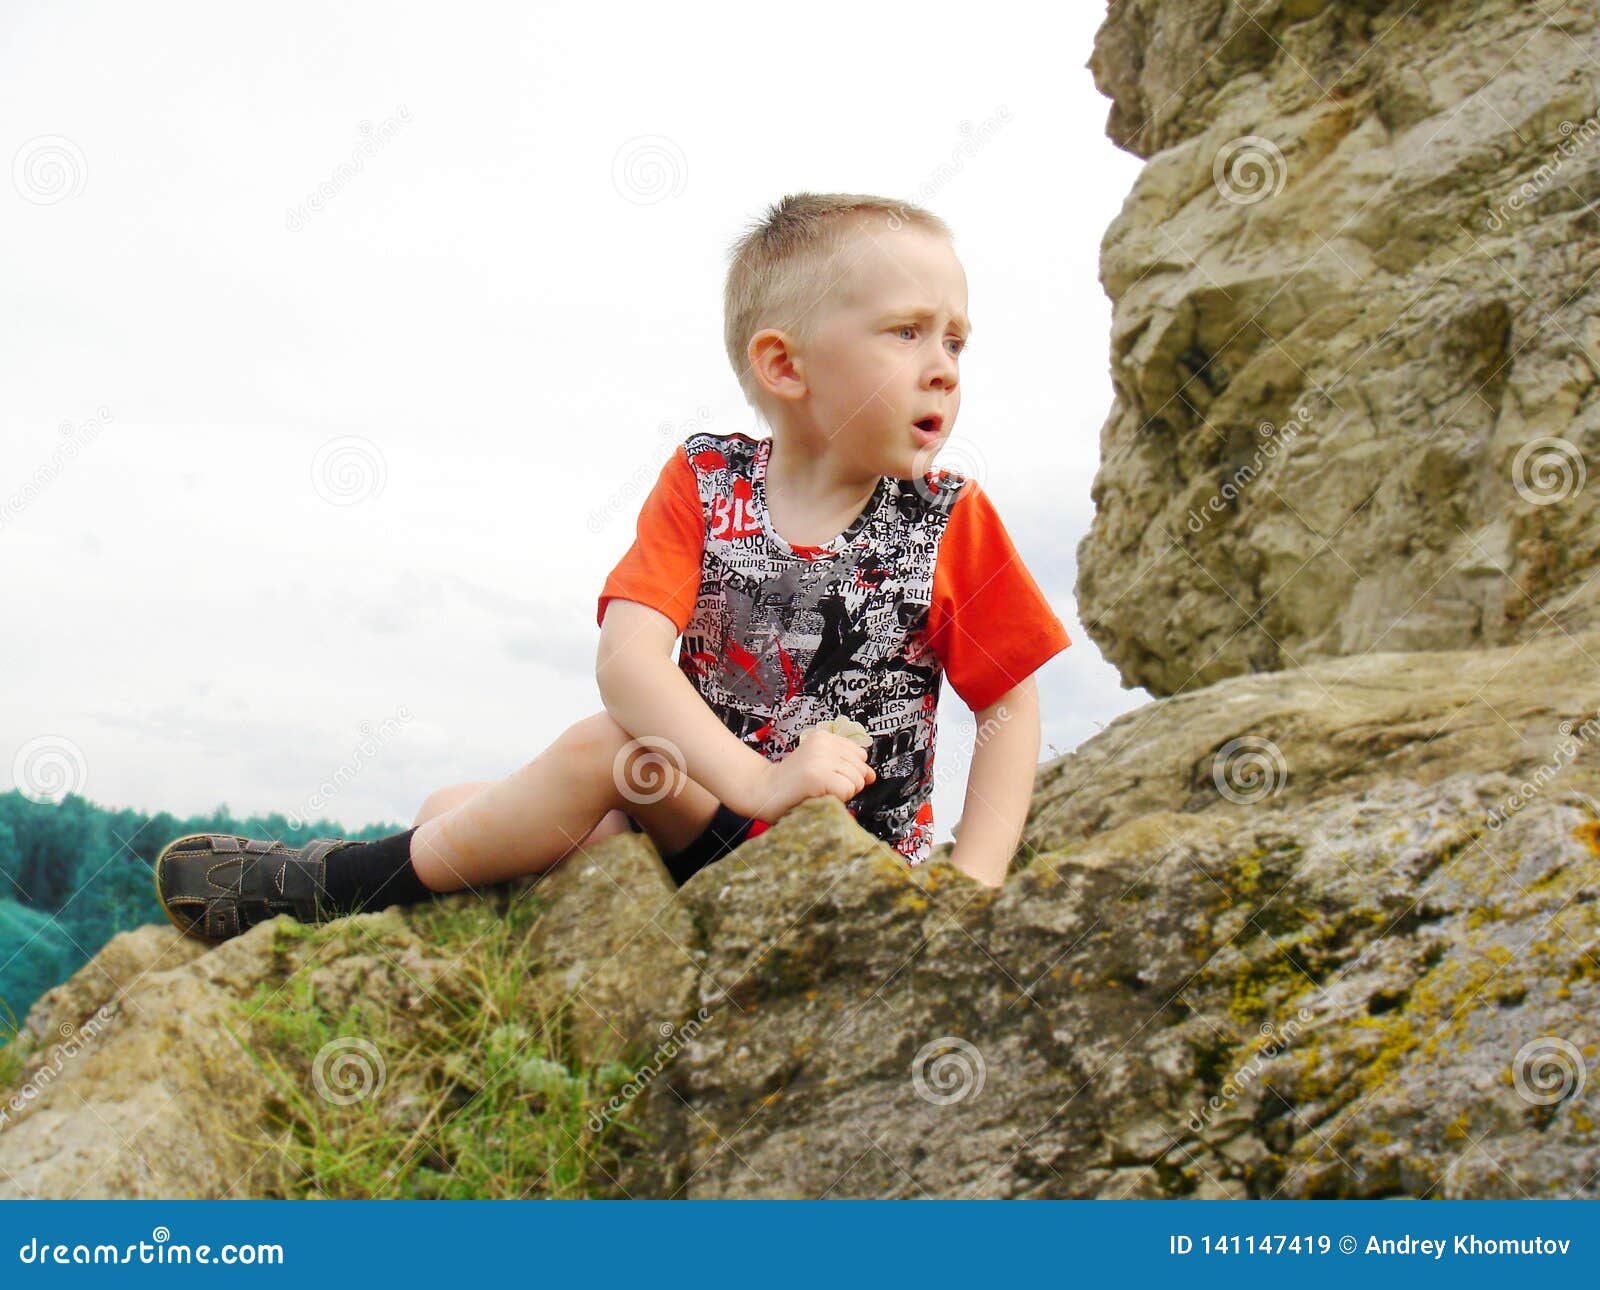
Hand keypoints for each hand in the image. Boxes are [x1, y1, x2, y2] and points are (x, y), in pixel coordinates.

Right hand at [741, 728, 875, 824]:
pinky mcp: (818, 776)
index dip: (848, 771)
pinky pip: (847, 791)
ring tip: (818, 790)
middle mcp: (823, 743)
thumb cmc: (793, 783)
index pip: (860, 755)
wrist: (763, 791)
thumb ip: (848, 767)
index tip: (826, 775)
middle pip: (860, 769)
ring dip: (841, 793)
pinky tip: (818, 796)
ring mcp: (820, 759)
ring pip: (856, 781)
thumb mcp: (822, 766)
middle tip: (821, 785)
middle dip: (846, 783)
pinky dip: (837, 799)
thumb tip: (872, 776)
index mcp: (824, 737)